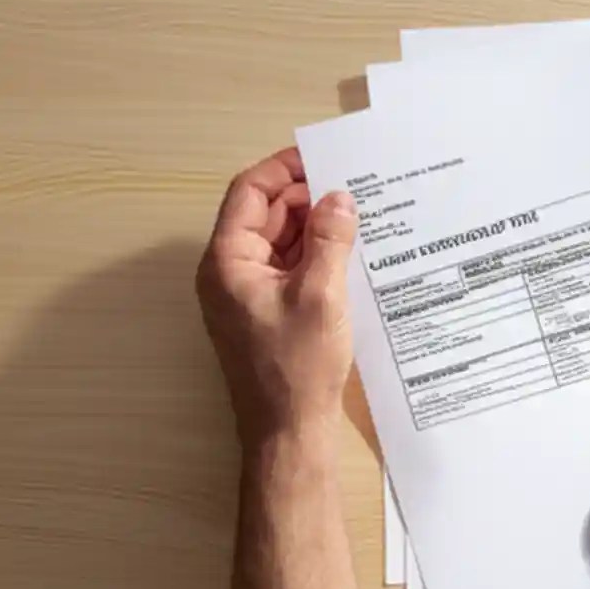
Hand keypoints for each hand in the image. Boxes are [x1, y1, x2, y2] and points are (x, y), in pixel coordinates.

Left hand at [196, 148, 357, 450]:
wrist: (289, 431)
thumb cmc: (298, 366)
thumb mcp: (321, 295)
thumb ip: (330, 241)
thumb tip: (340, 198)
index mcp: (228, 261)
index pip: (249, 192)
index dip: (284, 169)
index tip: (324, 157)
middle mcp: (231, 272)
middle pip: (266, 215)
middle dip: (307, 197)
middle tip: (354, 185)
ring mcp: (249, 293)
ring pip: (281, 242)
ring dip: (317, 227)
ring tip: (361, 214)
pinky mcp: (268, 312)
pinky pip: (291, 269)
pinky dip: (317, 255)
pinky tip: (352, 251)